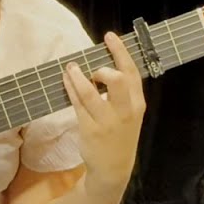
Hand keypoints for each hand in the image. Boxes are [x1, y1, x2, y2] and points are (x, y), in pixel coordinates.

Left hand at [61, 31, 147, 192]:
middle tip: (92, 68)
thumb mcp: (131, 113)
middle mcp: (125, 111)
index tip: (109, 36)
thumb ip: (123, 92)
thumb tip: (105, 64)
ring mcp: (107, 121)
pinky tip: (66, 80)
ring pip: (90, 93)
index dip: (120, 52)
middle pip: (117, 80)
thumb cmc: (121, 134)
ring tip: (70, 68)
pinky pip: (78, 104)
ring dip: (78, 77)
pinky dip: (71, 89)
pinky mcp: (90, 130)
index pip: (132, 72)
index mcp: (137, 103)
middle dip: (102, 68)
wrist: (114, 167)